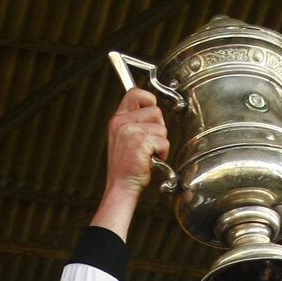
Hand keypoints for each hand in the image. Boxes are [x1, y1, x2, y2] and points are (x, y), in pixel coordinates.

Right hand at [91, 89, 169, 238]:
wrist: (121, 187)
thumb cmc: (126, 167)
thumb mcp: (124, 138)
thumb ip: (134, 122)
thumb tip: (153, 110)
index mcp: (117, 119)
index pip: (135, 93)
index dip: (148, 99)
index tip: (151, 111)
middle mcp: (122, 122)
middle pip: (155, 111)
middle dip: (159, 128)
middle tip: (149, 144)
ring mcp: (130, 131)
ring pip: (162, 128)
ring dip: (160, 143)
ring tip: (148, 154)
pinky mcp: (140, 142)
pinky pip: (164, 142)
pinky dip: (162, 153)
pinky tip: (151, 160)